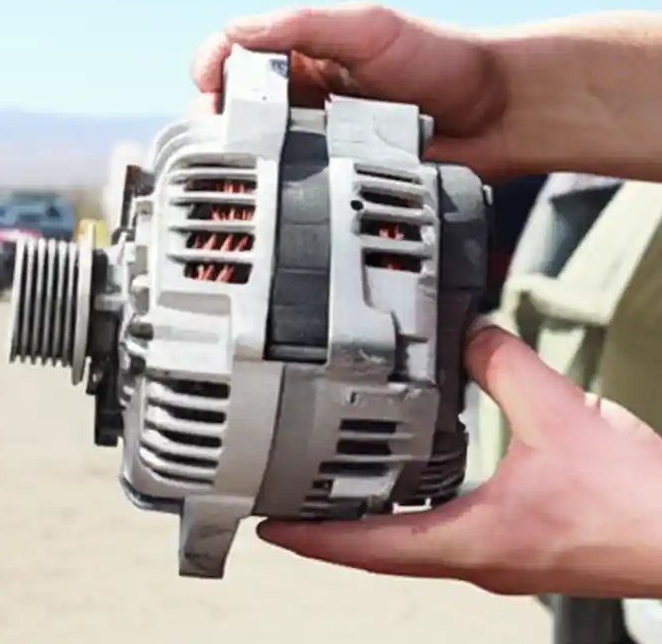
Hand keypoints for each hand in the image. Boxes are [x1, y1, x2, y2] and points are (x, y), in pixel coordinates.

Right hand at [190, 3, 514, 178]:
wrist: (499, 116)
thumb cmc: (443, 59)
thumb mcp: (369, 28)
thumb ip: (305, 24)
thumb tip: (236, 29)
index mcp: (299, 56)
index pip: (231, 58)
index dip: (211, 71)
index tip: (210, 86)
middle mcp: (297, 99)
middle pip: (227, 113)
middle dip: (214, 124)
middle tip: (224, 135)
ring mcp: (312, 144)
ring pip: (249, 157)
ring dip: (240, 162)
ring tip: (248, 165)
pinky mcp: (329, 182)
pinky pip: (287, 193)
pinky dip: (273, 196)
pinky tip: (275, 195)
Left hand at [257, 324, 661, 597]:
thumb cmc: (636, 503)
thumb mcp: (559, 413)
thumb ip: (504, 365)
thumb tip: (471, 333)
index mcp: (471, 540)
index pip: (367, 546)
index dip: (312, 536)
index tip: (269, 527)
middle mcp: (478, 561)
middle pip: (380, 554)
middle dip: (329, 533)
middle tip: (287, 509)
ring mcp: (501, 562)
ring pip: (415, 549)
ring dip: (372, 527)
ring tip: (335, 497)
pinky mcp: (524, 551)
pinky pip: (449, 537)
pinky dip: (416, 517)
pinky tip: (417, 490)